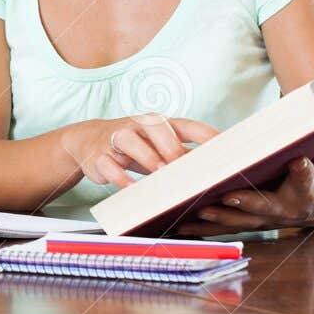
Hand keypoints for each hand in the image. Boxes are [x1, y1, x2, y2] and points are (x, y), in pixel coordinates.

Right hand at [65, 114, 218, 189]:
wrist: (89, 141)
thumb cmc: (136, 146)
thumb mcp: (161, 147)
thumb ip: (186, 156)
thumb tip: (220, 168)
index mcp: (160, 125)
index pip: (187, 126)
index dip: (206, 135)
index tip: (225, 148)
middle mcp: (138, 126)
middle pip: (155, 126)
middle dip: (171, 146)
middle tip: (185, 166)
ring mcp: (116, 138)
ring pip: (128, 139)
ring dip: (146, 155)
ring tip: (160, 172)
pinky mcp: (99, 155)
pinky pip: (107, 163)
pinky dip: (119, 176)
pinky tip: (131, 188)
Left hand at [178, 156, 313, 235]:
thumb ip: (307, 149)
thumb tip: (300, 130)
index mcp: (307, 190)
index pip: (307, 180)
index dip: (303, 172)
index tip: (300, 162)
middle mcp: (286, 209)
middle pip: (265, 206)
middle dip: (247, 201)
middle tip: (229, 195)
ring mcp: (266, 220)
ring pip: (241, 220)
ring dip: (219, 217)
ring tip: (198, 211)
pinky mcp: (250, 224)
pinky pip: (226, 227)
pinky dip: (205, 228)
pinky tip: (183, 226)